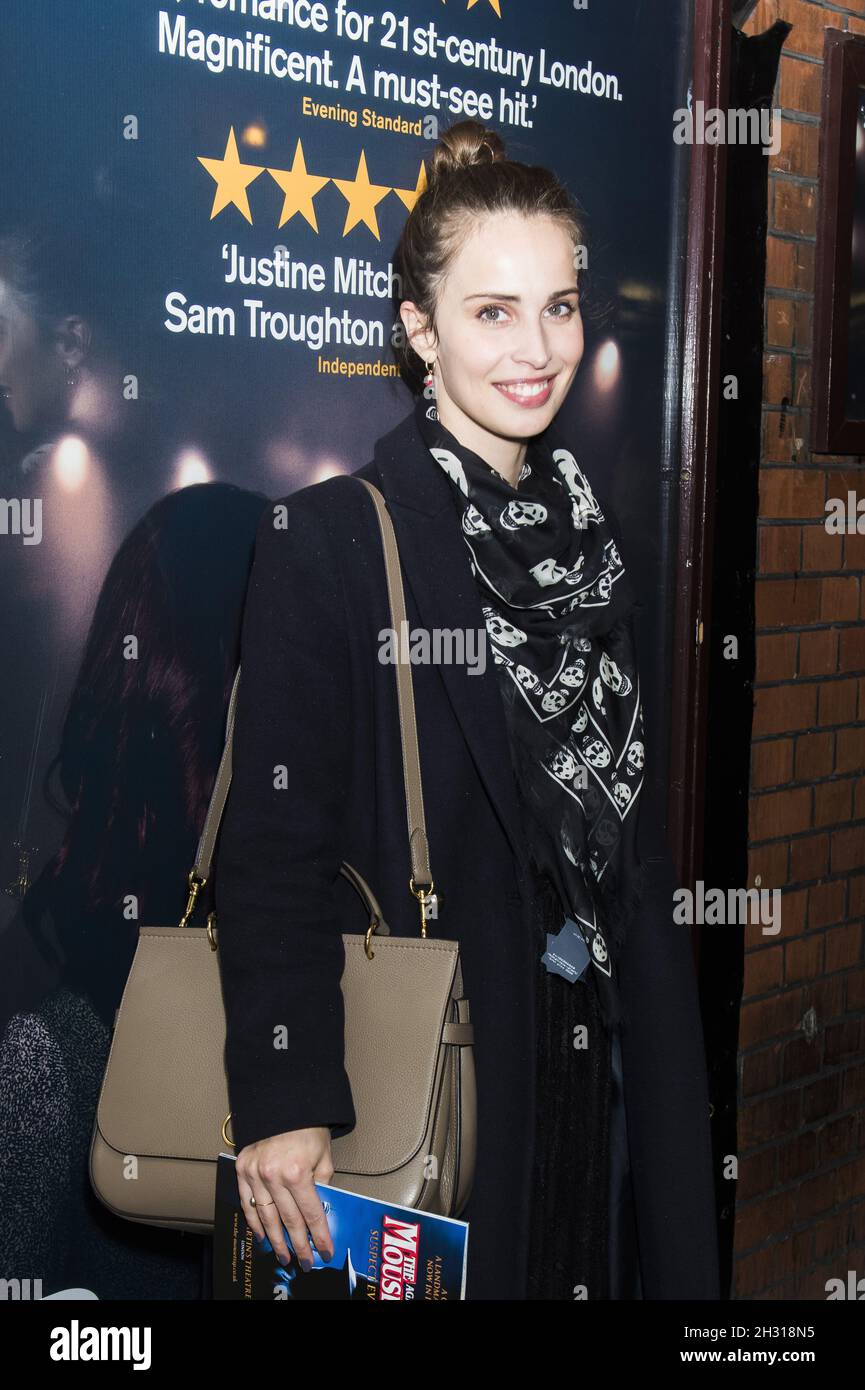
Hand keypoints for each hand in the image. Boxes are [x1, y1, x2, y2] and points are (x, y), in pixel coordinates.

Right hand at [236, 1126, 335, 1269]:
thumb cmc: (308, 1127)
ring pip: (265, 1217)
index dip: (319, 1236)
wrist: (284, 1101)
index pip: (310, 1214)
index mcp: (297, 1172)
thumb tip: (320, 1209)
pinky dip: (254, 1222)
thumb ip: (322, 1184)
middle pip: (288, 1221)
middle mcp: (273, 1175)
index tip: (324, 1251)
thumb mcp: (323, 1156)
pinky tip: (262, 1235)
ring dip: (275, 1240)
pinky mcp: (242, 1169)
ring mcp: (255, 1173)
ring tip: (283, 1255)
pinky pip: (247, 1203)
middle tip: (304, 1261)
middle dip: (298, 1245)